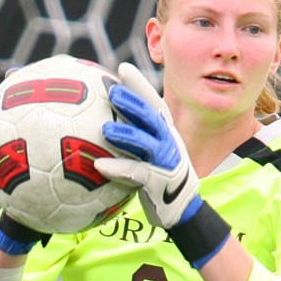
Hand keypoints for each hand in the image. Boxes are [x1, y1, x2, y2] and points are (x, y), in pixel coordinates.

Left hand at [96, 62, 203, 228]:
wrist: (182, 211)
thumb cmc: (159, 182)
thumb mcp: (151, 156)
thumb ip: (135, 139)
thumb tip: (104, 122)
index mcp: (165, 134)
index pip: (154, 104)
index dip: (140, 85)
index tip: (123, 68)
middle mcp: (169, 143)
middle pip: (152, 118)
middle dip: (133, 102)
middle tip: (112, 90)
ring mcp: (166, 162)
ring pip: (146, 144)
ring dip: (125, 134)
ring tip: (104, 129)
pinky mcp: (159, 182)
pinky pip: (137, 173)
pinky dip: (118, 168)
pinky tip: (99, 165)